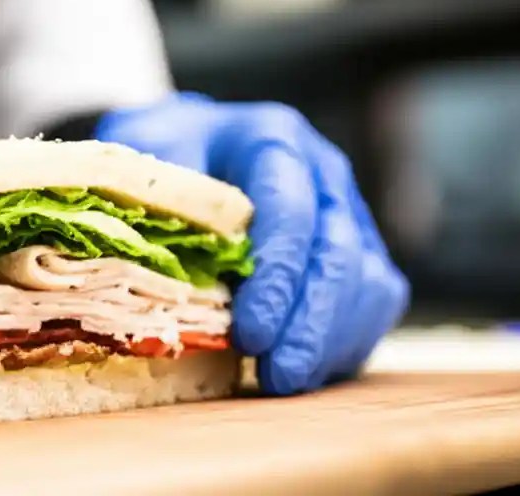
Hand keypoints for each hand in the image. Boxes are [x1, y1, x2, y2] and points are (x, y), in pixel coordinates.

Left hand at [95, 92, 408, 394]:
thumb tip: (155, 252)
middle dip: (308, 321)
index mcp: (272, 140)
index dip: (275, 276)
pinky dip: (346, 340)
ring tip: (285, 380)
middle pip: (336, 251)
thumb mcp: (144, 151)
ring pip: (366, 279)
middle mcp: (322, 171)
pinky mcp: (359, 249)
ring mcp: (347, 210)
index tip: (250, 332)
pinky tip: (308, 370)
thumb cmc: (163, 152)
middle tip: (277, 373)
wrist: (189, 143)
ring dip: (330, 338)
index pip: (289, 209)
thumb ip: (155, 192)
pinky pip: (375, 299)